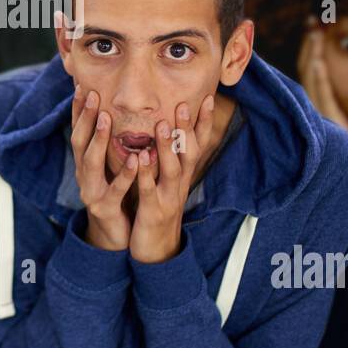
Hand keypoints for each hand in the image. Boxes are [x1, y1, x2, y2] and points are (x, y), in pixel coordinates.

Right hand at [71, 86, 136, 250]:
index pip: (79, 132)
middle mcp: (83, 175)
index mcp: (85, 165)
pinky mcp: (105, 208)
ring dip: (97, 139)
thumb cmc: (115, 197)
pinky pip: (115, 189)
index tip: (81, 87)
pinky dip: (124, 174)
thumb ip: (107, 148)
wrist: (113, 237)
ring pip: (91, 162)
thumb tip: (110, 116)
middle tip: (91, 94)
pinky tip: (134, 159)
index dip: (78, 111)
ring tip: (105, 118)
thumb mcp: (108, 170)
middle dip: (84, 117)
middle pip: (80, 142)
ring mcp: (91, 192)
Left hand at [129, 94, 214, 263]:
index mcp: (184, 175)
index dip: (204, 122)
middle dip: (189, 128)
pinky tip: (139, 158)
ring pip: (172, 170)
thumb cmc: (159, 208)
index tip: (208, 97)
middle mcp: (181, 184)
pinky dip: (145, 174)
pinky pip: (149, 191)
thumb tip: (174, 129)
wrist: (156, 250)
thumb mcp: (169, 182)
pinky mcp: (153, 211)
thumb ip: (171, 158)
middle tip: (186, 103)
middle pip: (190, 153)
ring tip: (163, 124)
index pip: (199, 144)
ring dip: (169, 147)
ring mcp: (169, 198)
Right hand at [299, 24, 347, 132]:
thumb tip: (324, 60)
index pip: (308, 68)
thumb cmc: (343, 133)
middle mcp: (310, 104)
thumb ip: (327, 87)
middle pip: (306, 69)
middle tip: (312, 24)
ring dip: (312, 56)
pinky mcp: (329, 120)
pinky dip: (320, 79)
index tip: (312, 27)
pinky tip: (319, 63)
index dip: (308, 48)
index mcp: (311, 99)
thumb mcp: (335, 107)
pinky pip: (322, 95)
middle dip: (309, 46)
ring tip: (315, 36)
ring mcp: (318, 112)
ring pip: (310, 79)